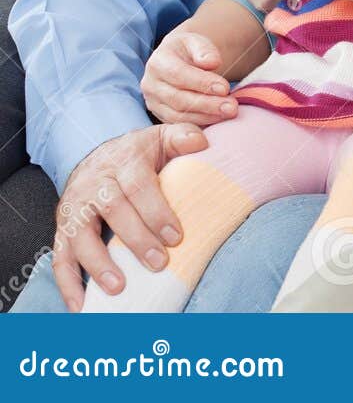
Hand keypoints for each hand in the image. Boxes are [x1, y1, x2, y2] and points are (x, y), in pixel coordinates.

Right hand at [53, 124, 209, 310]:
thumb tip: (200, 142)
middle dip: (136, 239)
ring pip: (80, 236)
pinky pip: (59, 258)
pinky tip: (81, 307)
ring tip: (118, 288)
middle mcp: (94, 185)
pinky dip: (68, 284)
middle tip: (159, 263)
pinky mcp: (62, 230)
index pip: (139, 187)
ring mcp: (75, 209)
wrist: (97, 155)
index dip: (157, 212)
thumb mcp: (160, 138)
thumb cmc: (138, 154)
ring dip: (97, 264)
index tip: (176, 236)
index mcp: (123, 163)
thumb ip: (182, 137)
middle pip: (113, 211)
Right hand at [140, 32, 237, 125]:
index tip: (225, 88)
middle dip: (207, 104)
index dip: (202, 82)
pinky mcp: (161, 115)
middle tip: (232, 107)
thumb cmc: (191, 51)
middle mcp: (150, 84)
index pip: (178, 74)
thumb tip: (212, 62)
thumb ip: (204, 49)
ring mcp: (154, 102)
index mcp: (158, 62)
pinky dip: (200, 124)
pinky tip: (218, 120)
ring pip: (178, 115)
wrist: (180, 61)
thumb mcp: (197, 42)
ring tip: (228, 114)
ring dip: (206, 116)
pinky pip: (179, 125)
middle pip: (178, 98)